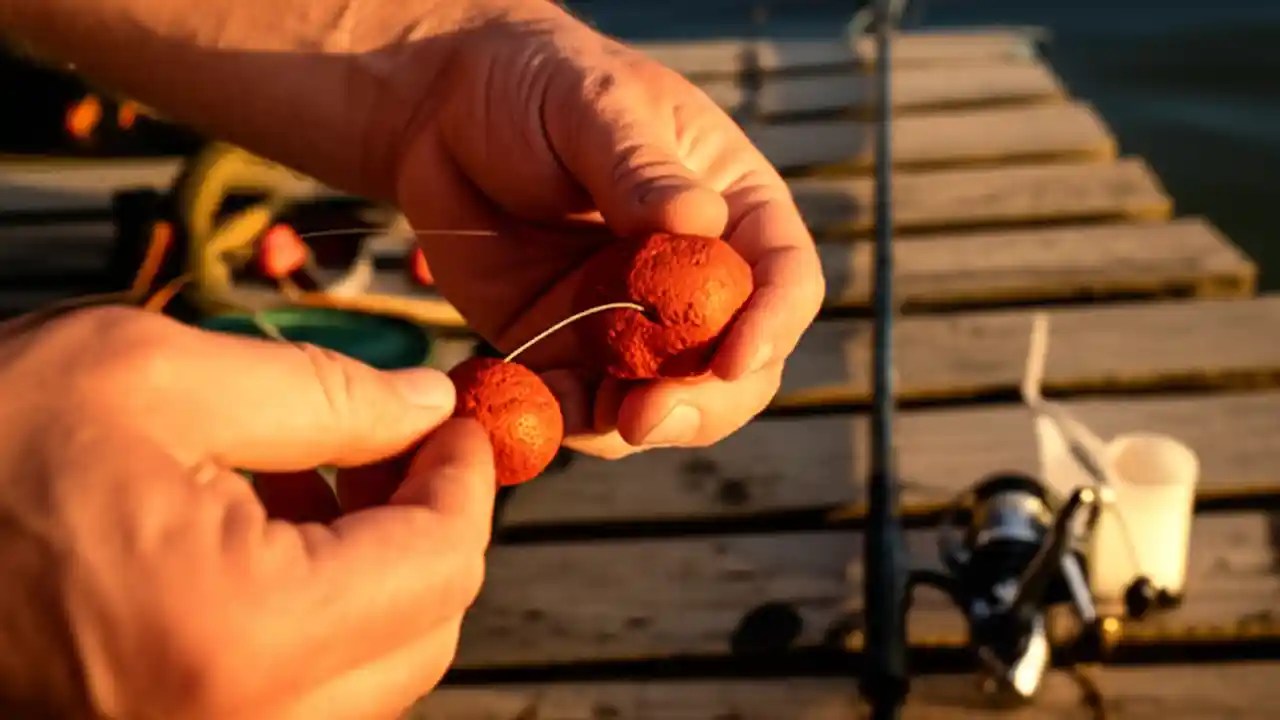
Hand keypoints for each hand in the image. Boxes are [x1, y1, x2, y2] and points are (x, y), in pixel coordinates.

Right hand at [0, 307, 493, 718]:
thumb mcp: (152, 375)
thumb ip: (323, 392)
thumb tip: (429, 405)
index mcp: (238, 637)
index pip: (440, 566)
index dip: (468, 480)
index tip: (464, 421)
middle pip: (422, 632)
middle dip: (429, 523)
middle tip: (395, 439)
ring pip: (370, 673)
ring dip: (374, 571)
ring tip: (310, 479)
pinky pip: (302, 696)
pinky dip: (316, 616)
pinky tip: (265, 538)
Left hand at [389, 1, 824, 458]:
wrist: (439, 115)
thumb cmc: (535, 86)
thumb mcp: (593, 106)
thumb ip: (638, 168)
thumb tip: (698, 220)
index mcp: (733, 209)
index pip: (785, 278)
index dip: (772, 325)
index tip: (734, 358)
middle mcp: (694, 276)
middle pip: (738, 366)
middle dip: (703, 403)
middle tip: (645, 417)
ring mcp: (633, 322)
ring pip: (668, 403)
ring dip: (636, 426)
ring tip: (591, 423)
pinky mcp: (570, 350)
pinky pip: (586, 407)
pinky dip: (570, 423)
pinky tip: (539, 411)